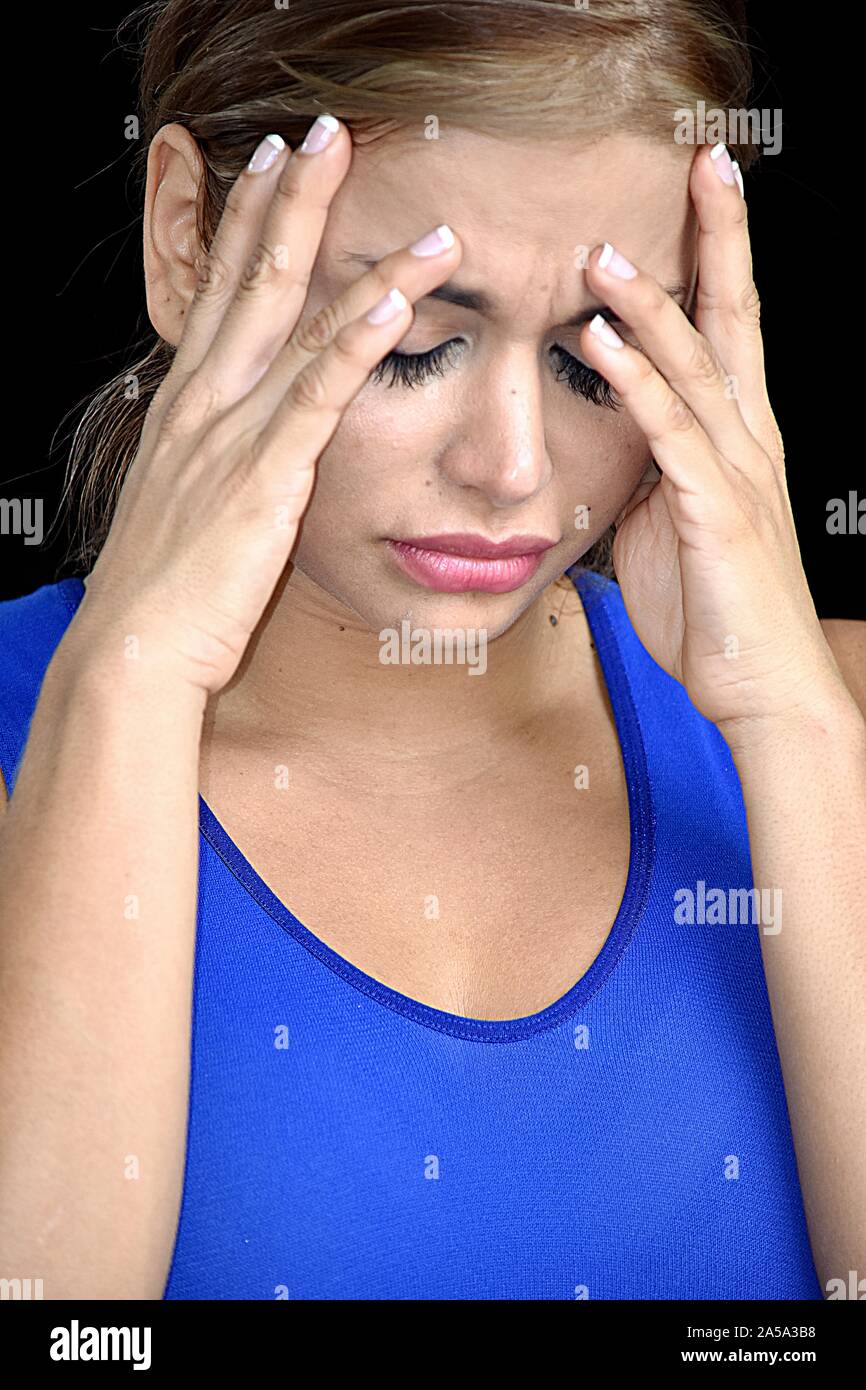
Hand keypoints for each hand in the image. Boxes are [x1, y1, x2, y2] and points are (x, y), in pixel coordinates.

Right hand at [81, 119, 461, 694]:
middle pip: (256, 281)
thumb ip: (221, 458)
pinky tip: (396, 302)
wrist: (136, 646)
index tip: (273, 166)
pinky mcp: (265, 478)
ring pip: (303, 328)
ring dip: (367, 266)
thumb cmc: (166, 589)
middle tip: (327, 133)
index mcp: (187, 405)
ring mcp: (233, 434)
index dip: (248, 223)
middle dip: (293, 202)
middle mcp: (205, 402)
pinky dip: (357, 345)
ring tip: (422, 222)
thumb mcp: (187, 503)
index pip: (221, 293)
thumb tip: (251, 447)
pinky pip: (318, 397)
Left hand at [577, 142, 852, 747]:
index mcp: (736, 438)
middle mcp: (748, 438)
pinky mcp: (716, 509)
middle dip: (718, 238)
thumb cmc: (713, 612)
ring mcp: (736, 470)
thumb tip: (604, 451)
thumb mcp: (665, 530)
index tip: (702, 190)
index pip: (729, 328)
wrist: (760, 687)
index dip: (718, 256)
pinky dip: (635, 382)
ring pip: (696, 365)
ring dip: (649, 304)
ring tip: (603, 253)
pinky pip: (670, 432)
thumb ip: (642, 478)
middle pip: (734, 318)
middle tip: (701, 161)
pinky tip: (600, 342)